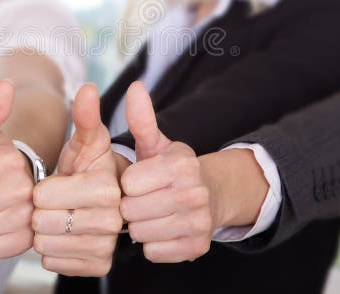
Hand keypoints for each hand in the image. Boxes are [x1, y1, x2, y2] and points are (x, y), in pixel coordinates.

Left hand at [32, 84, 122, 276]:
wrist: (101, 204)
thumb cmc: (89, 167)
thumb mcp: (88, 140)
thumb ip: (86, 116)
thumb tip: (88, 88)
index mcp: (108, 187)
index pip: (45, 196)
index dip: (41, 189)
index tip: (54, 183)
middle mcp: (114, 220)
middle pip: (43, 222)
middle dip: (40, 211)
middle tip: (53, 203)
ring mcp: (107, 247)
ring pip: (45, 246)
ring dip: (42, 232)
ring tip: (57, 217)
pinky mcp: (97, 267)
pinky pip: (52, 263)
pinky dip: (50, 251)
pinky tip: (61, 236)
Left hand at [119, 81, 211, 262]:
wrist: (212, 196)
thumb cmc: (171, 170)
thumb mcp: (156, 143)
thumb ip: (142, 119)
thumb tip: (135, 87)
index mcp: (182, 164)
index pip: (129, 182)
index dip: (128, 183)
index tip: (137, 180)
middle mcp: (194, 193)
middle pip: (132, 210)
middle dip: (130, 206)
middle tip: (141, 200)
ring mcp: (198, 222)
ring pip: (141, 232)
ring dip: (139, 225)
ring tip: (149, 213)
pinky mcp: (197, 247)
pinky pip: (153, 252)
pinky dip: (152, 244)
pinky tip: (160, 229)